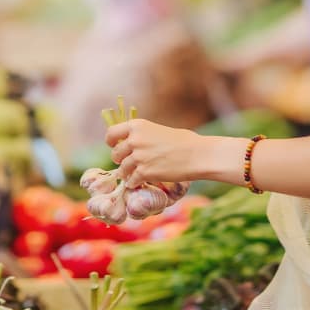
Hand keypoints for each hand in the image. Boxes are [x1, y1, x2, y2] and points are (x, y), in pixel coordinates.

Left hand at [105, 119, 241, 185]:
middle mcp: (135, 140)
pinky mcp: (144, 173)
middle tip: (132, 164)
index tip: (116, 147)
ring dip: (129, 174)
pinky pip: (131, 181)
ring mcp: (138, 157)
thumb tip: (129, 144)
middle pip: (116, 154)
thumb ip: (142, 136)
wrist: (198, 155)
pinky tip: (142, 182)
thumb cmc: (184, 142)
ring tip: (139, 174)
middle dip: (122, 161)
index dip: (112, 142)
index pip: (111, 134)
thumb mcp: (158, 130)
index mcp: (137, 126)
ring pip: (122, 170)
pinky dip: (135, 183)